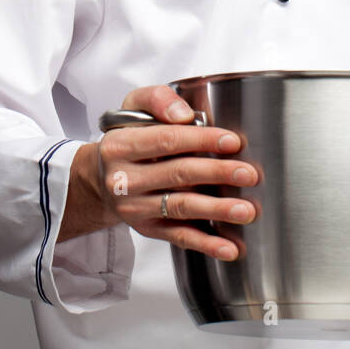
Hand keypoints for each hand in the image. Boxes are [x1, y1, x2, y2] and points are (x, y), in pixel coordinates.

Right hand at [63, 83, 259, 259]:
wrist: (99, 180)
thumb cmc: (129, 139)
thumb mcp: (134, 109)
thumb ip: (158, 100)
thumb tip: (184, 115)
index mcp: (121, 146)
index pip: (167, 140)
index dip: (202, 140)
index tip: (233, 141)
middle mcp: (124, 180)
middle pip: (178, 174)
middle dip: (218, 173)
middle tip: (249, 174)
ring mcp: (135, 208)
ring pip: (181, 207)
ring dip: (217, 210)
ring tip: (246, 210)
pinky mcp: (148, 229)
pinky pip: (179, 237)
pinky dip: (206, 244)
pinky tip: (230, 248)